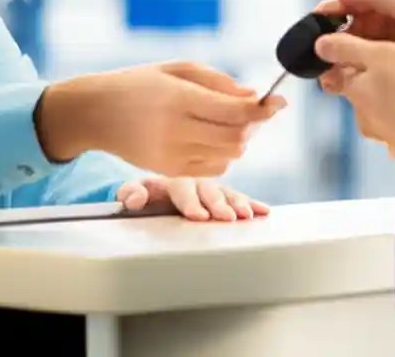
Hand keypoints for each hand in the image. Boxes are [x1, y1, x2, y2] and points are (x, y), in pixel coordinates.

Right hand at [35, 62, 285, 176]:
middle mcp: (174, 130)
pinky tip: (213, 139)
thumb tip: (253, 96)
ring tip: (230, 123)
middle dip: (254, 125)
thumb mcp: (176, 69)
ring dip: (240, 140)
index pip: (234, 111)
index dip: (263, 109)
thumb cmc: (138, 84)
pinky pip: (213, 169)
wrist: (96, 113)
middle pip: (236, 138)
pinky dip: (224, 155)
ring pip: (229, 156)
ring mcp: (171, 154)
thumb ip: (218, 81)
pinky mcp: (168, 170)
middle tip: (255, 111)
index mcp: (177, 98)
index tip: (279, 102)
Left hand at [117, 176, 269, 221]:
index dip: (191, 203)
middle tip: (228, 217)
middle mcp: (196, 179)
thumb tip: (133, 198)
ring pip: (227, 193)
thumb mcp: (135, 191)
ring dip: (238, 204)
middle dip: (219, 205)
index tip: (199, 216)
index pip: (183, 190)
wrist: (158, 178)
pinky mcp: (224, 194)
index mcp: (173, 178)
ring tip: (246, 216)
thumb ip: (131, 195)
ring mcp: (212, 186)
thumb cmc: (148, 191)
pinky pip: (240, 197)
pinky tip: (263, 212)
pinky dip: (252, 204)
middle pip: (209, 191)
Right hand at [315, 0, 394, 90]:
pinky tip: (338, 85)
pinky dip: (348, 79)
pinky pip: (363, 76)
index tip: (315, 20)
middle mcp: (389, 31)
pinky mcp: (393, 79)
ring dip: (335, 63)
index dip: (333, 11)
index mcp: (394, 8)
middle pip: (348, 33)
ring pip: (352, 55)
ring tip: (324, 73)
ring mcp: (391, 56)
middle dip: (330, 41)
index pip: (354, 5)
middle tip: (315, 51)